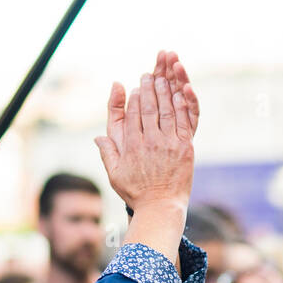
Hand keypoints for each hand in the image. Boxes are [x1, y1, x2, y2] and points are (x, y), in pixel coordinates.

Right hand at [95, 49, 199, 210]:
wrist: (161, 207)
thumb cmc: (136, 193)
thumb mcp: (114, 174)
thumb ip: (107, 153)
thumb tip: (97, 136)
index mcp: (131, 147)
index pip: (132, 115)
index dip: (133, 99)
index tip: (134, 87)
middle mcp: (150, 142)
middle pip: (148, 108)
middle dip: (148, 89)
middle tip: (148, 75)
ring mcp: (169, 143)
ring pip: (166, 110)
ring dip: (164, 91)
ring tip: (162, 77)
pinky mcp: (185, 147)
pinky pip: (183, 121)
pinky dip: (181, 105)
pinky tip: (180, 92)